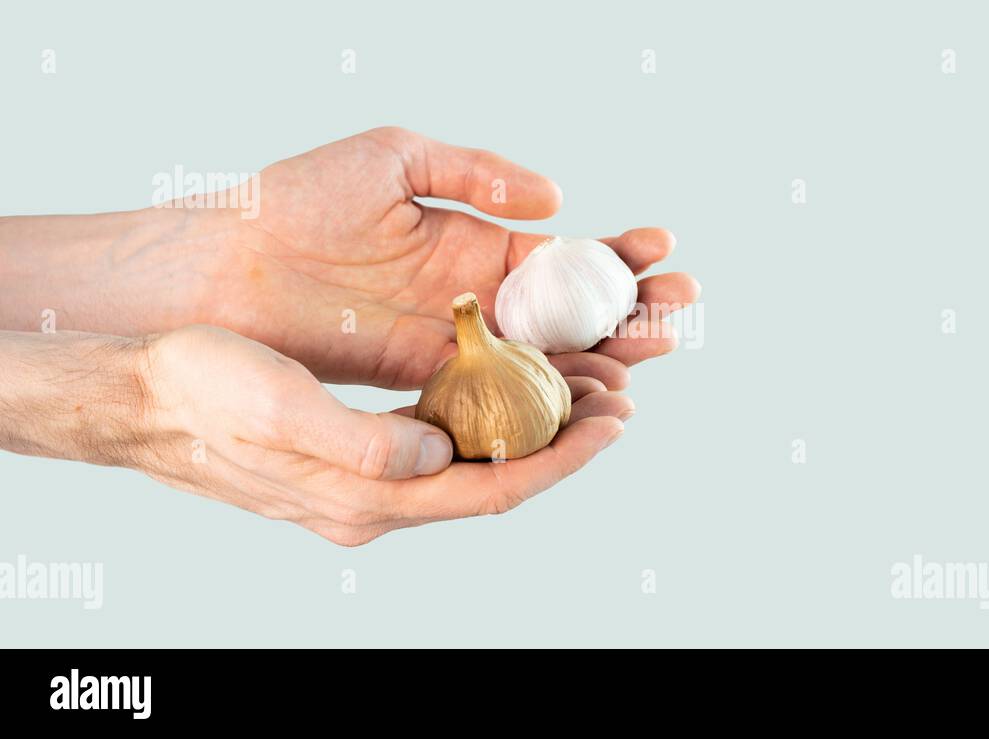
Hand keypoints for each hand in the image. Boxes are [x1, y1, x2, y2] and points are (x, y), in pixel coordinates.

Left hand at [0, 128, 697, 389]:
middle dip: (632, 307)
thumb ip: (476, 174)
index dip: (615, 251)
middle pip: (573, 311)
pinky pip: (503, 394)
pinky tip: (596, 388)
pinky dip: (553, 394)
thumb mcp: (393, 159)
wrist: (221, 271)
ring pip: (550, 357)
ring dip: (609, 353)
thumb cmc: (296, 202)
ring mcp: (456, 346)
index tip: (661, 246)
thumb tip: (555, 198)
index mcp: (474, 242)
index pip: (563, 251)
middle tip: (684, 305)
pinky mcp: (427, 385)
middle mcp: (476, 299)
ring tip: (658, 345)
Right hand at [0, 325, 631, 545]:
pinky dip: (487, 417)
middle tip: (619, 397)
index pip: (491, 491)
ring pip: (474, 461)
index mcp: (367, 497)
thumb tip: (434, 453)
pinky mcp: (356, 454)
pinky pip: (442, 442)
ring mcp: (367, 481)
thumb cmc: (201, 392)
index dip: (561, 460)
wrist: (141, 395)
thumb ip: (361, 442)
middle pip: (496, 480)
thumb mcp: (281, 410)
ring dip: (531, 428)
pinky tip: (508, 385)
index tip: (614, 422)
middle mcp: (376, 500)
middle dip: (563, 442)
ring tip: (583, 388)